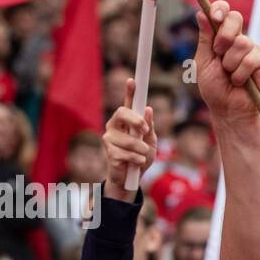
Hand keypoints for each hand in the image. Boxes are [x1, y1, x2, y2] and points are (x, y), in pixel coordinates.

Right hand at [103, 78, 157, 201]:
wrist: (132, 179)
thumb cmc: (141, 156)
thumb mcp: (150, 141)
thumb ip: (149, 126)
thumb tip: (148, 109)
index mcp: (126, 121)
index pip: (127, 103)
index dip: (130, 92)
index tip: (133, 80)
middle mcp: (115, 126)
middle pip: (122, 113)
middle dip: (136, 120)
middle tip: (145, 130)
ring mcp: (110, 138)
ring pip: (128, 139)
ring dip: (141, 149)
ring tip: (143, 156)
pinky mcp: (109, 152)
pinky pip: (128, 154)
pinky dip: (138, 160)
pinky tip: (137, 163)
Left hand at [194, 1, 259, 122]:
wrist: (228, 109)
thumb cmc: (214, 88)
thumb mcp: (203, 62)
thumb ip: (205, 38)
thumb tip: (201, 13)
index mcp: (221, 36)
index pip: (224, 12)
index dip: (220, 8)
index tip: (214, 16)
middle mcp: (238, 40)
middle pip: (236, 18)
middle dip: (224, 35)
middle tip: (219, 53)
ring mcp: (252, 50)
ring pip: (242, 42)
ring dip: (231, 63)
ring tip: (230, 76)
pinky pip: (252, 59)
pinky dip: (241, 74)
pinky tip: (241, 82)